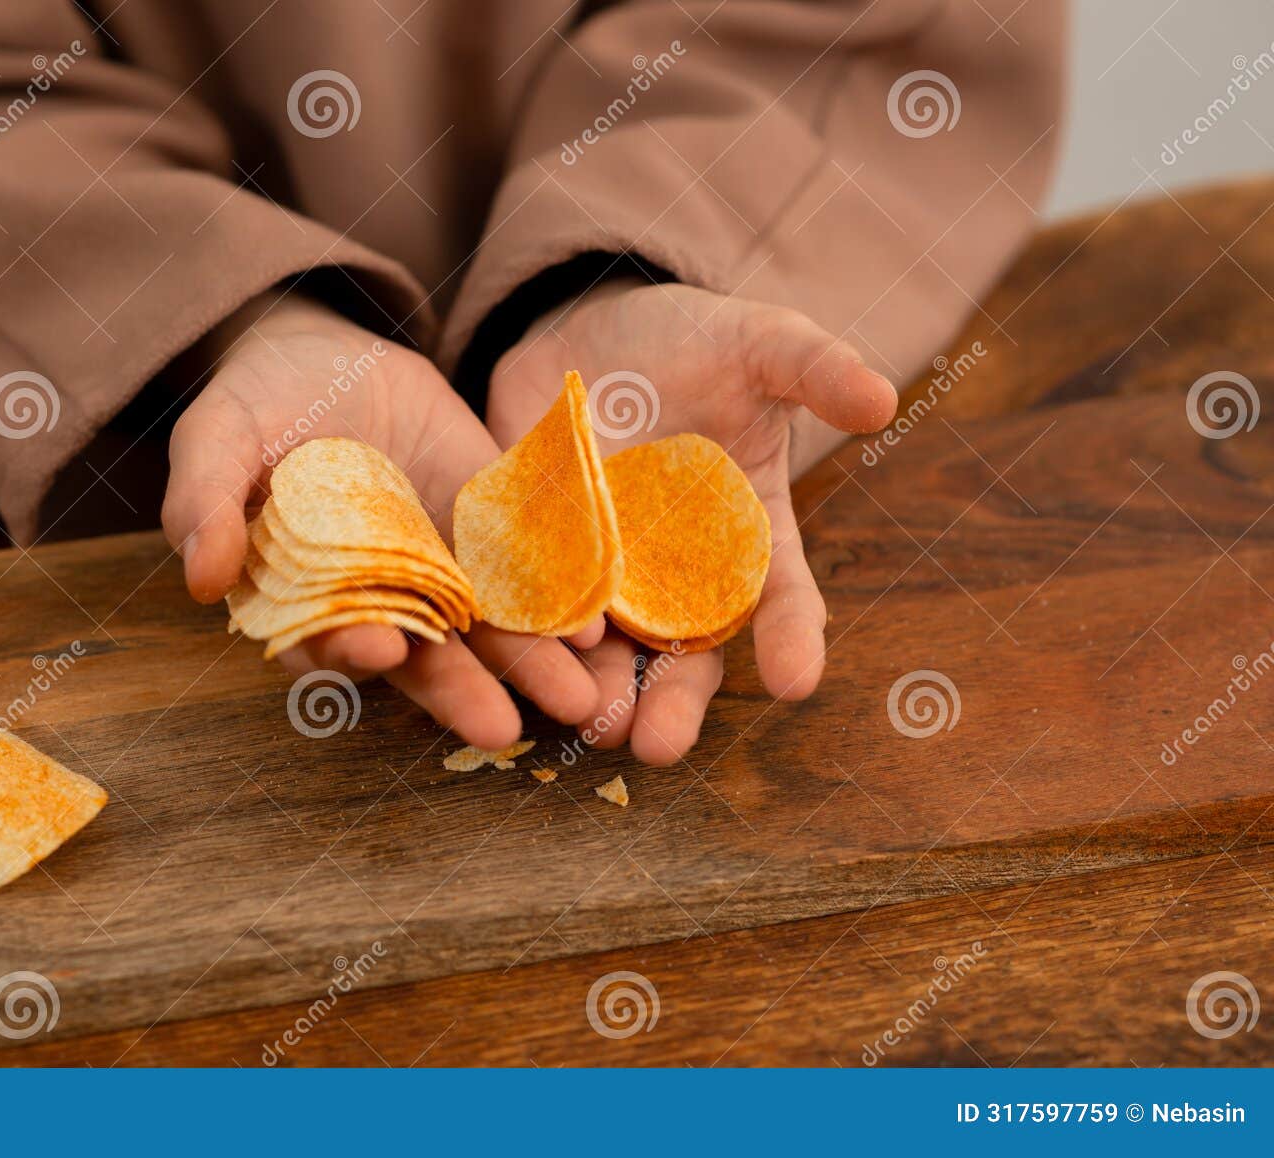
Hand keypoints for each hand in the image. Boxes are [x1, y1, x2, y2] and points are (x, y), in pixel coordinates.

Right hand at [161, 291, 603, 748]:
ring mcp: (440, 571)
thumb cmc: (254, 405)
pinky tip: (596, 625)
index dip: (349, 648)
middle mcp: (378, 601)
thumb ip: (206, 499)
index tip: (382, 651)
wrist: (328, 356)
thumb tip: (201, 579)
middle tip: (499, 729)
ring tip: (577, 702)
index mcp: (303, 598)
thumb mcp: (218, 435)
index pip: (324, 638)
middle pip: (420, 657)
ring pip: (486, 631)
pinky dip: (560, 600)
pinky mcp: (489, 533)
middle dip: (459, 692)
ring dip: (530, 667)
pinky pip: (528, 572)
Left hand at [487, 280, 896, 763]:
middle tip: (659, 747)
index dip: (790, 640)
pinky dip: (528, 631)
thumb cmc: (696, 345)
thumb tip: (882, 399)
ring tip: (590, 729)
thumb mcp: (762, 344)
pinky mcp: (534, 556)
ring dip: (598, 694)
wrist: (591, 331)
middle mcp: (678, 574)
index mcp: (746, 537)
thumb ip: (815, 368)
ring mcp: (605, 573)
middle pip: (683, 657)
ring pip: (606, 652)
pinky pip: (532, 602)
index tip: (796, 681)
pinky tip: (520, 660)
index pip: (779, 600)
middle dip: (672, 705)